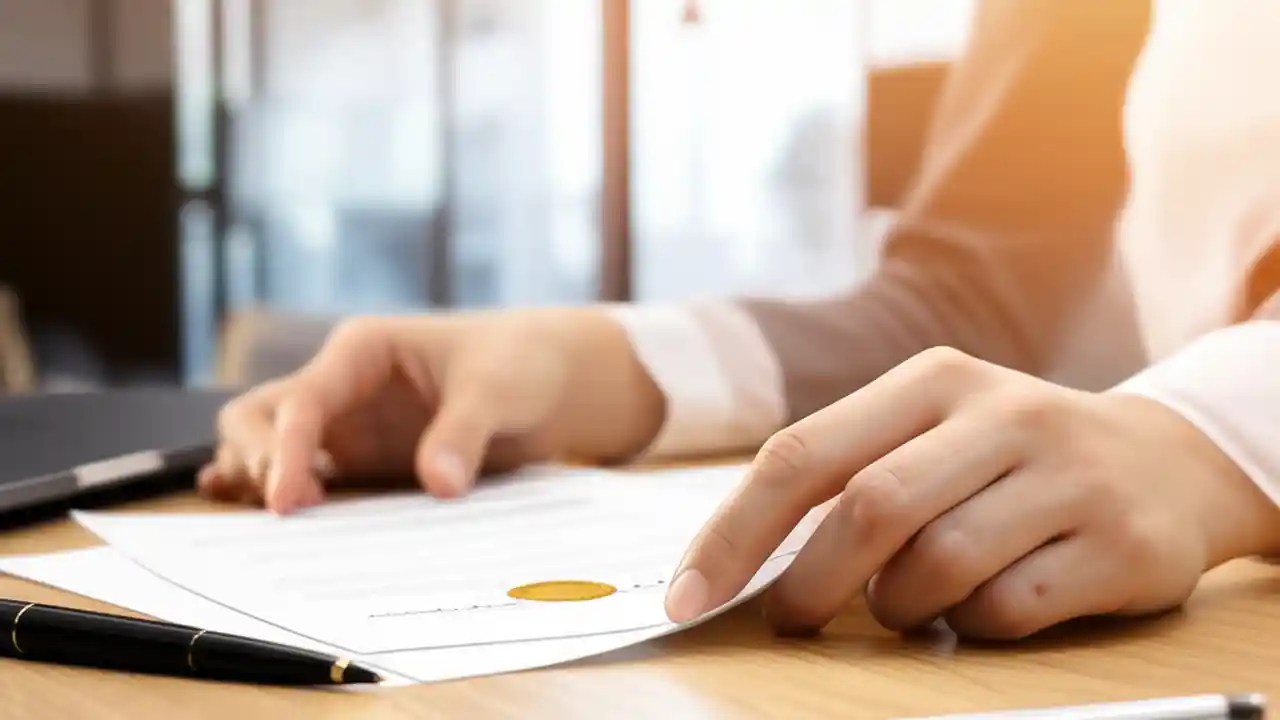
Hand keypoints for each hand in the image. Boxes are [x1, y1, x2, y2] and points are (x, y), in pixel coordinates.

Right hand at [201, 309, 663, 513]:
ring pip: (270, 450)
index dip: (285, 451)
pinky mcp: (363, 462)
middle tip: (286, 513)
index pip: (302, 401)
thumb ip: (464, 433)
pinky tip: (287, 525)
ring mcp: (348, 426)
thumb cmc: (519, 363)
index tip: (289, 502)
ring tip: (280, 527)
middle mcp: (341, 387)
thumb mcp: (498, 389)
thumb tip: (439, 485)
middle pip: (257, 419)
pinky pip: (311, 481)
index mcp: (361, 350)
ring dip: (262, 482)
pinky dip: (290, 499)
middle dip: (255, 461)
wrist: (549, 381)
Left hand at [665, 347, 1279, 638]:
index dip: (734, 532)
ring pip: (938, 564)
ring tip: (906, 604)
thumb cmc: (1012, 455)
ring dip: (898, 606)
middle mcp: (1001, 413)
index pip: (802, 454)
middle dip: (809, 583)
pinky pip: (1007, 608)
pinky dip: (972, 625)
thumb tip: (738, 560)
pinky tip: (982, 605)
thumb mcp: (933, 431)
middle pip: (869, 508)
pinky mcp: (1118, 542)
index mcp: (932, 379)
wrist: (1168, 460)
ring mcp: (1066, 475)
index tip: (687, 595)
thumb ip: (848, 475)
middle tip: (789, 620)